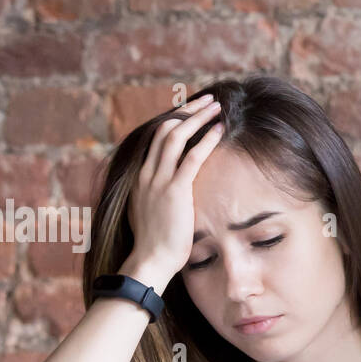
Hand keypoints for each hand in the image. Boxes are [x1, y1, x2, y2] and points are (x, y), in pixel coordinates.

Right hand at [124, 92, 223, 285]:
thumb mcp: (151, 214)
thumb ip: (157, 198)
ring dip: (197, 118)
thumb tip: (170, 195)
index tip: (192, 113)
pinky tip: (219, 129)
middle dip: (187, 111)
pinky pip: (191, 157)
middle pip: (165, 130)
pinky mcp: (175, 190)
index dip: (175, 121)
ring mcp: (159, 180)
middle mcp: (147, 173)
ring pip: (176, 136)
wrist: (151, 260)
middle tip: (207, 100)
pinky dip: (206, 140)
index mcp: (141, 177)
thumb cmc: (155, 245)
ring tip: (216, 106)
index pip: (156, 139)